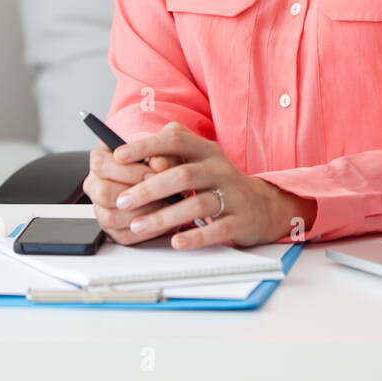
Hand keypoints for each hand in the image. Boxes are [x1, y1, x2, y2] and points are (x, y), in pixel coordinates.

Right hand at [83, 139, 186, 245]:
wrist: (166, 184)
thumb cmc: (158, 166)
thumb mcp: (163, 153)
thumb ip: (162, 157)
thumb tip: (160, 164)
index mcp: (101, 160)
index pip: (101, 165)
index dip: (127, 171)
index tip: (151, 174)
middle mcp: (96, 185)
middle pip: (103, 193)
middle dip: (134, 195)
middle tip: (158, 193)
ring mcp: (102, 208)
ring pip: (110, 217)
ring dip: (140, 214)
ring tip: (162, 207)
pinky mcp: (112, 229)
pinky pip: (122, 236)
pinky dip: (145, 231)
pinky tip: (161, 221)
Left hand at [107, 121, 304, 248]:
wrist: (263, 205)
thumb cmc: (218, 182)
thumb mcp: (199, 160)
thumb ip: (171, 155)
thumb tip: (136, 158)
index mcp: (206, 150)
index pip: (175, 140)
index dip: (146, 146)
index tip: (118, 155)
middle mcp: (220, 169)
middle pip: (183, 175)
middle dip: (149, 189)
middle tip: (123, 201)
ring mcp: (232, 195)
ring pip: (196, 204)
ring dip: (164, 217)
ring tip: (138, 226)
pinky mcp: (240, 221)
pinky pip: (216, 230)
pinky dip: (195, 237)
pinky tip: (175, 241)